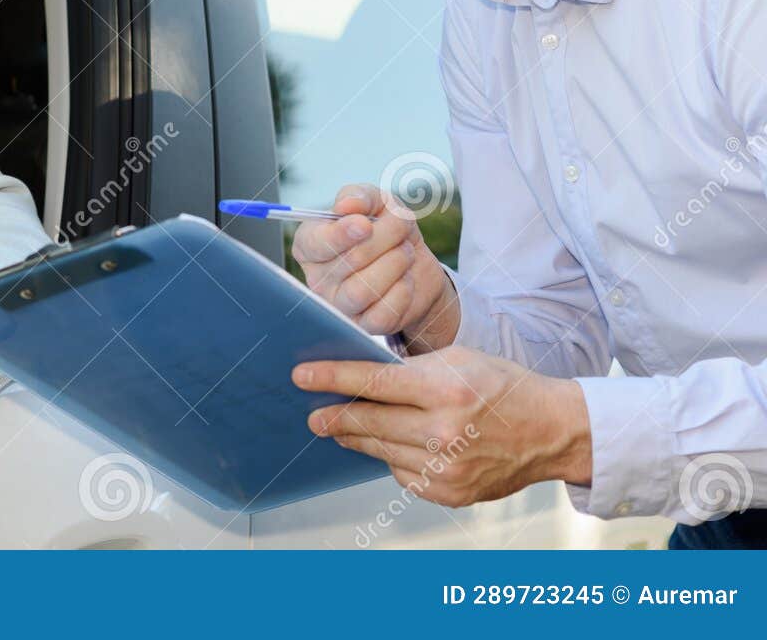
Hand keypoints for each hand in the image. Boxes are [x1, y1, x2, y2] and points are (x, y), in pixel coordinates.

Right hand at [291, 183, 456, 347]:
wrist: (413, 263)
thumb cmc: (386, 230)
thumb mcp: (376, 203)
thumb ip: (360, 196)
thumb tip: (346, 205)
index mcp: (310, 244)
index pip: (315, 243)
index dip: (340, 234)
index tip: (364, 225)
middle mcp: (318, 277)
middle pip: (349, 261)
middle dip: (385, 239)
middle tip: (401, 229)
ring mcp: (339, 305)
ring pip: (363, 290)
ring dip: (395, 264)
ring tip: (404, 252)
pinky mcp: (365, 325)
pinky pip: (383, 312)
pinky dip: (403, 290)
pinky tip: (405, 279)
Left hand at [294, 345, 592, 504]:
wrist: (553, 432)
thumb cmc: (502, 387)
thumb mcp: (458, 360)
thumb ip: (410, 369)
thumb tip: (360, 376)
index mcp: (446, 390)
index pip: (374, 384)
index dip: (333, 380)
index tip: (301, 376)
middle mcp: (445, 432)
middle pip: (370, 423)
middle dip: (334, 417)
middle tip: (313, 414)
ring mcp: (448, 468)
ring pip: (381, 451)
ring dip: (357, 438)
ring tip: (341, 427)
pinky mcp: (451, 493)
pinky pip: (402, 474)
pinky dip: (392, 458)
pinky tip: (392, 445)